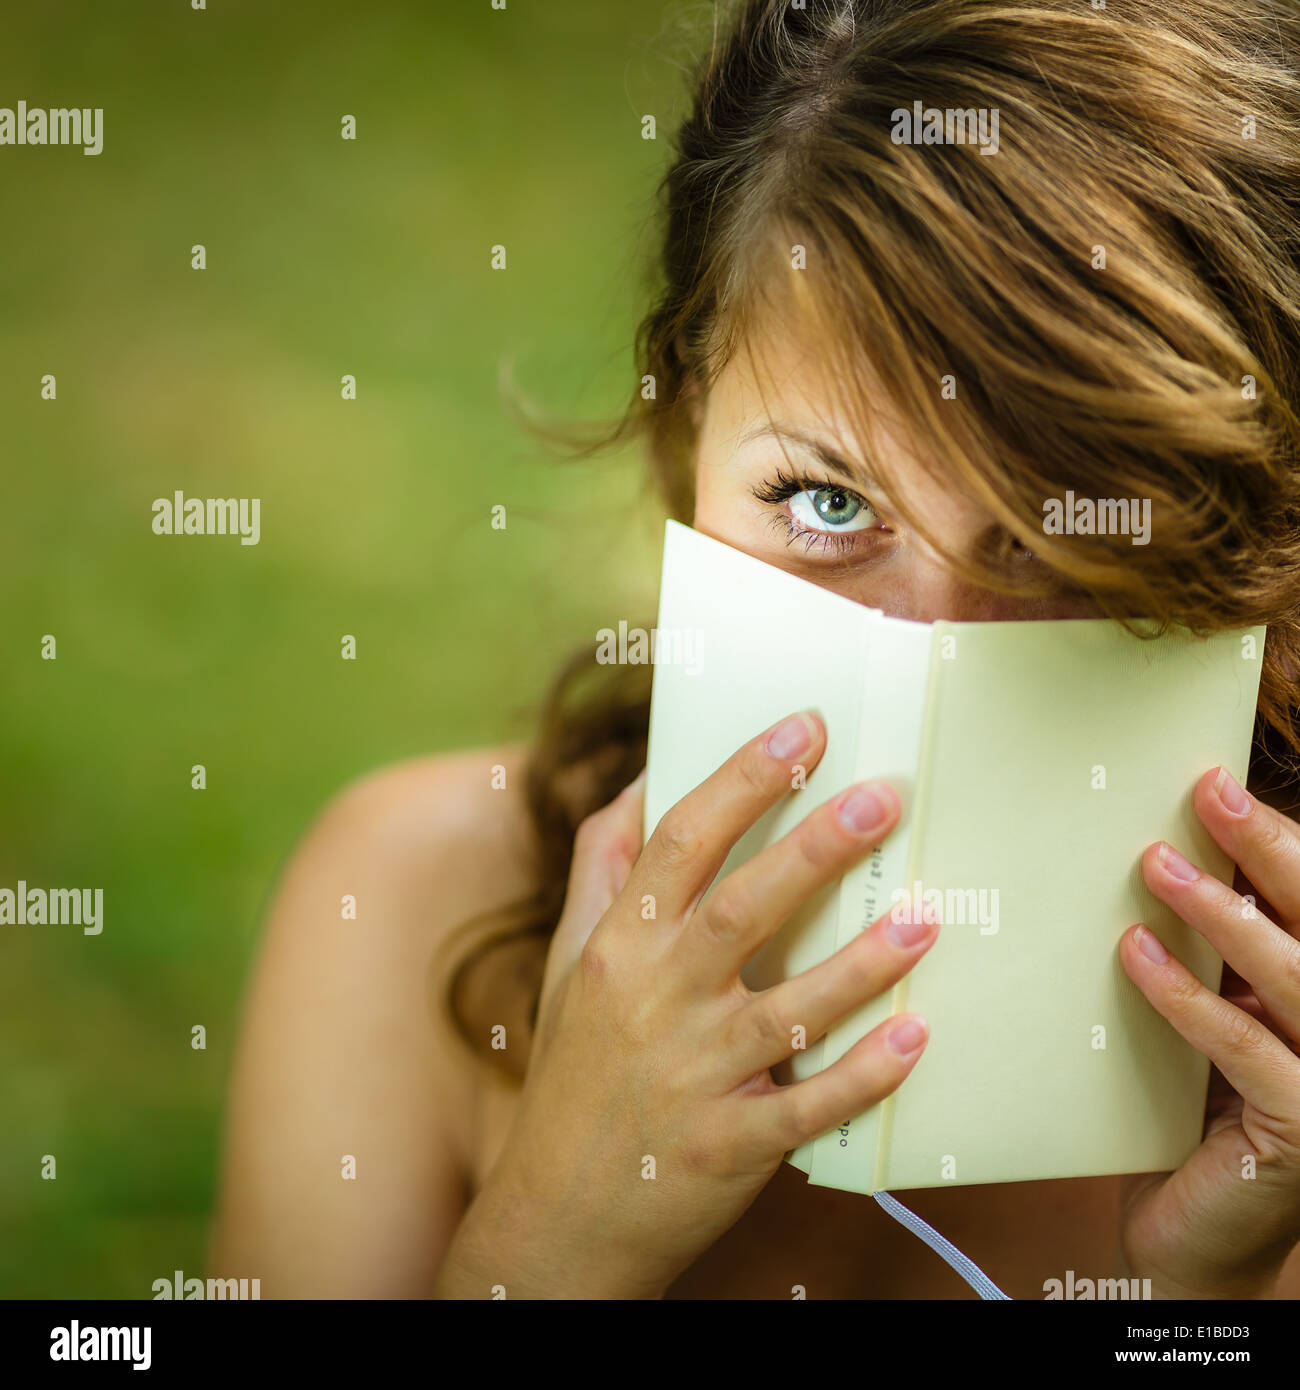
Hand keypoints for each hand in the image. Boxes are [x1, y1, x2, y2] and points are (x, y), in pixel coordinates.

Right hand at [434, 711, 938, 1298]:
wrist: (558, 1217)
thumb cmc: (573, 1070)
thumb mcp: (567, 960)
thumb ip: (603, 867)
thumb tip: (644, 780)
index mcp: (619, 946)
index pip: (681, 842)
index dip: (743, 780)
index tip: (803, 728)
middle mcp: (655, 1002)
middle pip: (741, 910)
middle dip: (814, 848)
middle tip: (885, 796)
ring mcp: (693, 1078)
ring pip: (786, 1012)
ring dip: (858, 964)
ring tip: (923, 917)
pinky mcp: (729, 1147)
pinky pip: (806, 1110)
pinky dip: (860, 1077)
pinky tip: (914, 1038)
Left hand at [1118, 766, 1299, 1297]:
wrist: (1202, 1236)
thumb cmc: (1200, 1122)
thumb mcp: (1215, 1027)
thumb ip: (1216, 967)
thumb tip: (1164, 868)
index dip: (1282, 843)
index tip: (1223, 786)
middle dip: (1271, 851)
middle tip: (1210, 795)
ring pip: (1290, 975)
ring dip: (1223, 912)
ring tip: (1159, 864)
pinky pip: (1243, 1046)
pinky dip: (1187, 995)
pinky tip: (1137, 954)